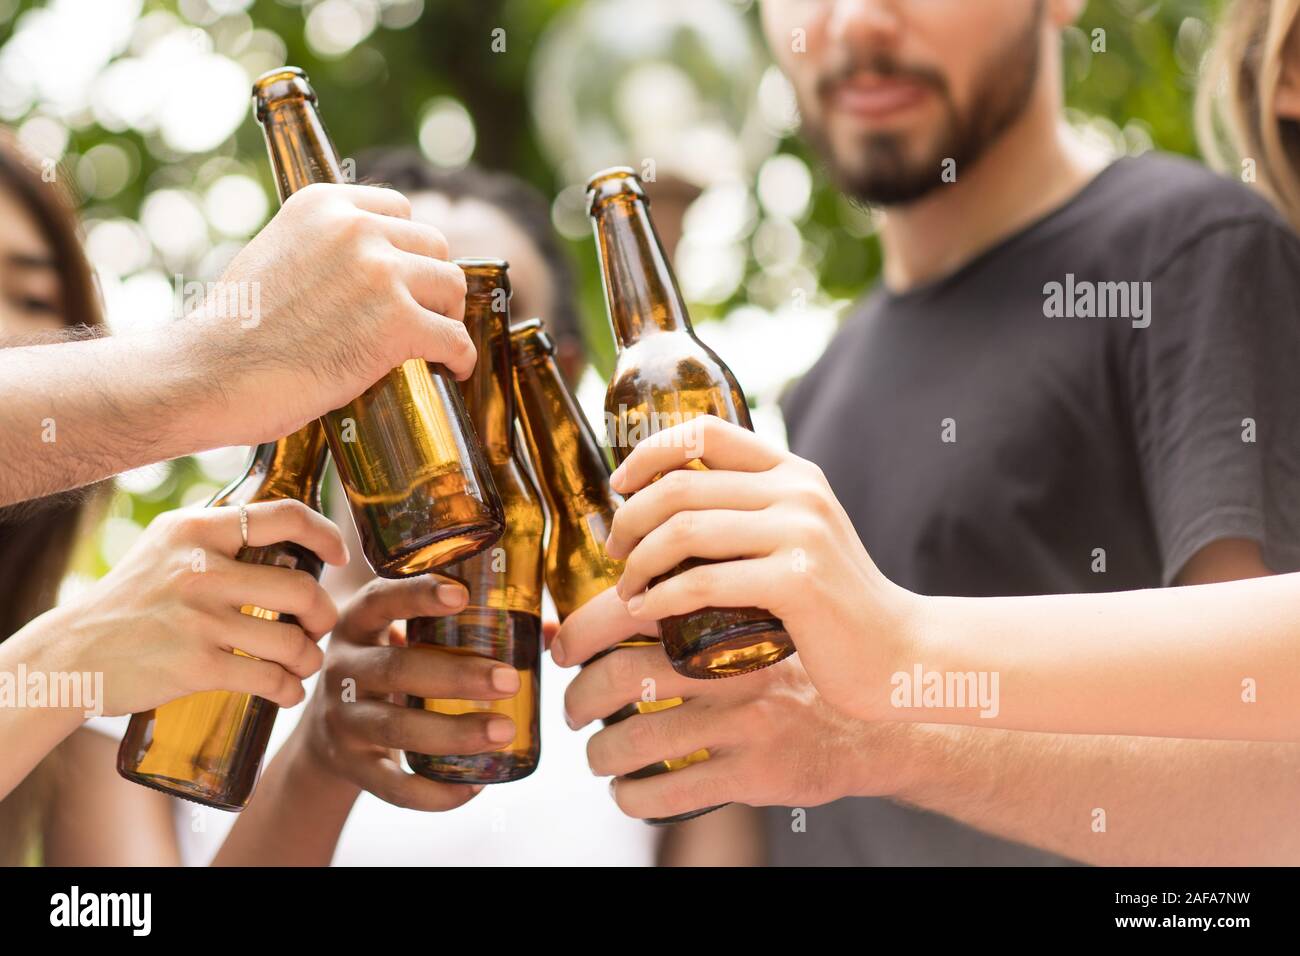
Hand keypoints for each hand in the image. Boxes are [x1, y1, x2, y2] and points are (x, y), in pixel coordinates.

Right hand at [28, 499, 345, 715]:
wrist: (72, 653)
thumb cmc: (129, 598)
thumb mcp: (167, 544)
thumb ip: (218, 533)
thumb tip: (283, 527)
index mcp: (199, 529)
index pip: (285, 516)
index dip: (326, 535)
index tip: (341, 555)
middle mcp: (201, 568)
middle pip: (303, 589)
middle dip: (325, 615)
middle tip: (318, 626)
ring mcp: (199, 619)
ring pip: (293, 641)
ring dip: (310, 658)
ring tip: (304, 662)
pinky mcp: (196, 665)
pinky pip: (269, 680)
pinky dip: (289, 691)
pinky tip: (288, 692)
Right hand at [188, 182, 474, 446]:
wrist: (209, 373)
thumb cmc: (233, 330)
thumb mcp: (274, 253)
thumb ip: (319, 247)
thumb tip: (353, 267)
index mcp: (323, 203)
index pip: (399, 209)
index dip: (409, 248)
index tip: (407, 277)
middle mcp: (357, 228)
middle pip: (433, 245)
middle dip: (432, 282)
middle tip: (424, 316)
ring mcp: (380, 273)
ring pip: (451, 286)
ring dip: (448, 317)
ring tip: (436, 344)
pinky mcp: (398, 323)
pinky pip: (455, 338)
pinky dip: (460, 358)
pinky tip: (454, 371)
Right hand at [297, 576, 521, 810]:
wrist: (326, 736)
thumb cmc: (392, 671)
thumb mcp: (408, 639)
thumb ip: (467, 628)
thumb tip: (553, 632)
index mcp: (360, 624)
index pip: (382, 599)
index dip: (417, 594)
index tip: (461, 594)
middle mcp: (344, 668)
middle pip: (396, 668)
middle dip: (456, 675)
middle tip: (509, 680)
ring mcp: (342, 720)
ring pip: (396, 728)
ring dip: (454, 733)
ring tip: (504, 732)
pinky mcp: (350, 766)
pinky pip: (392, 785)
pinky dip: (434, 792)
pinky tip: (474, 787)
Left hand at [555, 588, 918, 818]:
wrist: (875, 720)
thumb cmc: (798, 667)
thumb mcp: (753, 619)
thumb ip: (690, 608)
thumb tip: (602, 603)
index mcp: (729, 615)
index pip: (633, 609)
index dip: (581, 630)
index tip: (563, 647)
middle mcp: (734, 662)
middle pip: (621, 674)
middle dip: (578, 697)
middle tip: (574, 708)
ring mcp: (746, 719)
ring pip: (637, 737)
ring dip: (601, 752)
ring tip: (599, 754)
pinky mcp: (757, 771)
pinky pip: (671, 790)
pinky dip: (633, 796)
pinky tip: (629, 791)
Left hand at [603, 415, 918, 723]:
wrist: (899, 652)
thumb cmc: (832, 603)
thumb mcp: (798, 535)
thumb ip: (750, 511)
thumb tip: (664, 506)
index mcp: (793, 472)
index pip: (705, 432)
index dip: (649, 453)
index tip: (618, 488)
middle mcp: (798, 491)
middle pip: (681, 486)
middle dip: (630, 521)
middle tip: (615, 555)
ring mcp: (800, 532)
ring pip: (685, 530)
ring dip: (639, 563)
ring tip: (627, 591)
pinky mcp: (796, 581)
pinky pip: (703, 580)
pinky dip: (662, 597)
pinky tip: (647, 612)